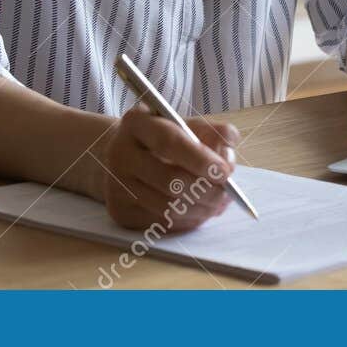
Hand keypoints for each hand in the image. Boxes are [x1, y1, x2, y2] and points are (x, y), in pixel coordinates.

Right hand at [97, 105, 239, 231]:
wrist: (125, 156)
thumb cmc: (162, 137)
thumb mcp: (184, 124)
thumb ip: (211, 131)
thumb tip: (230, 145)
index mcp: (136, 122)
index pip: (168, 142)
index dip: (200, 159)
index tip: (225, 171)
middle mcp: (119, 153)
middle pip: (169, 180)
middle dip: (206, 191)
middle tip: (227, 193)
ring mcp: (116, 185)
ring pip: (167, 207)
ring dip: (201, 209)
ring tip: (219, 203)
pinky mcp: (119, 211)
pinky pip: (161, 223)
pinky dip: (188, 220)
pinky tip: (200, 210)